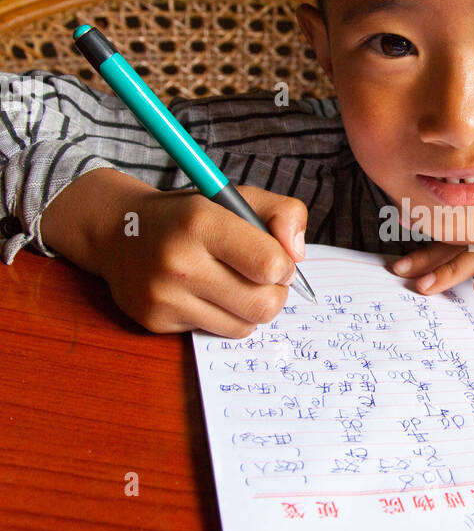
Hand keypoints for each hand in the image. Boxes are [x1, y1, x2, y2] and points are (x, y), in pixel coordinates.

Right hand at [41, 169, 306, 335]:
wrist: (117, 232)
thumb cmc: (188, 216)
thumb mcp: (236, 197)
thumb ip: (283, 213)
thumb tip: (297, 255)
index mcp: (201, 221)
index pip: (270, 264)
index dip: (284, 264)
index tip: (275, 258)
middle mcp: (179, 261)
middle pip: (264, 304)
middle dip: (274, 292)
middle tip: (260, 277)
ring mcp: (165, 295)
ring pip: (245, 326)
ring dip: (250, 308)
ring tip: (234, 285)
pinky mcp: (156, 321)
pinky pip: (218, 333)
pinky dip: (223, 318)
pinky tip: (206, 295)